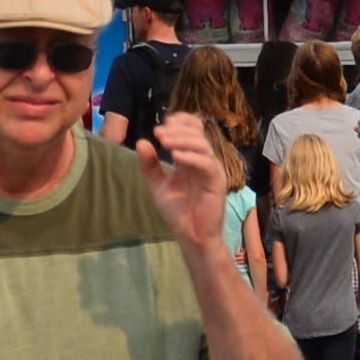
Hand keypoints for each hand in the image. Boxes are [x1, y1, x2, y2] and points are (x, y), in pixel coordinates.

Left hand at [144, 110, 231, 243]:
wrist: (191, 237)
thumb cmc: (178, 212)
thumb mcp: (158, 186)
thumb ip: (150, 166)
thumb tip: (142, 141)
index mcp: (192, 158)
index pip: (193, 130)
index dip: (180, 122)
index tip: (161, 124)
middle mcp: (204, 160)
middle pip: (197, 133)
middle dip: (177, 130)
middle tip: (159, 132)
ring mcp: (212, 169)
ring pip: (202, 145)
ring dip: (182, 139)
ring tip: (164, 141)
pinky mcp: (217, 181)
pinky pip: (206, 163)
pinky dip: (190, 157)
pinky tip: (175, 156)